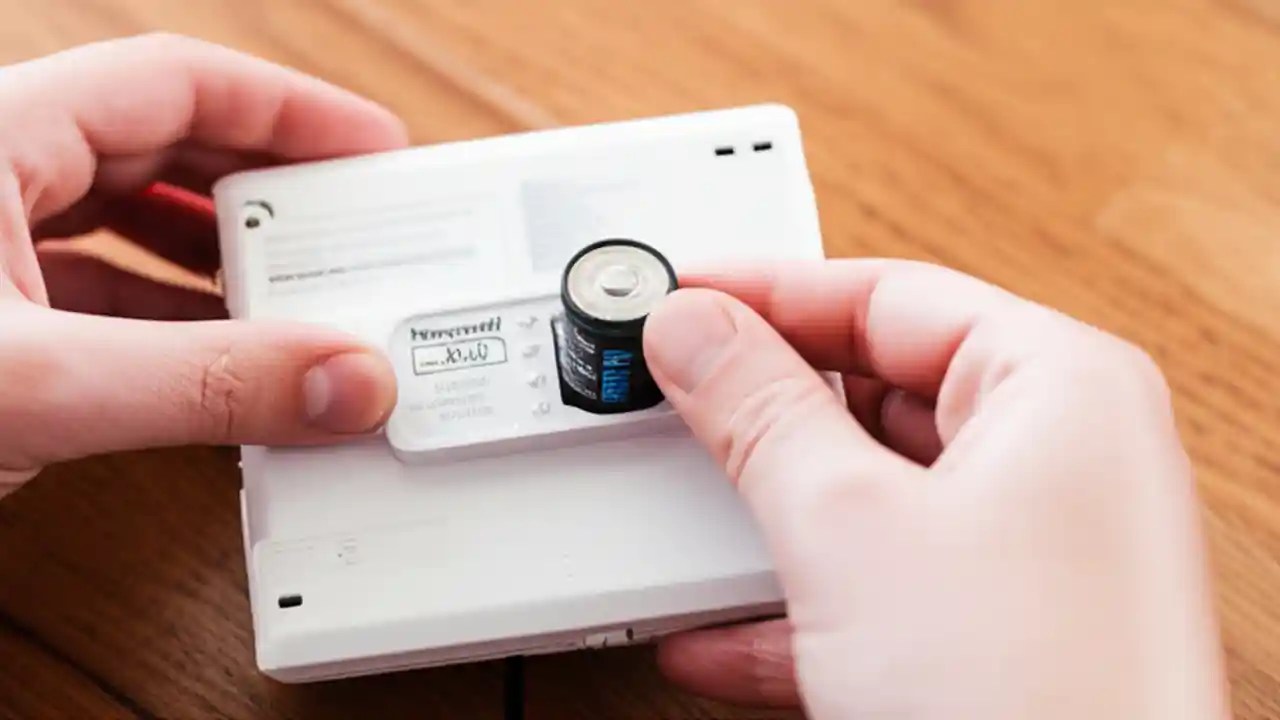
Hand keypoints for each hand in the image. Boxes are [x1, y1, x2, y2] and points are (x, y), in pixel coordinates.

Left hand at [0, 35, 405, 496]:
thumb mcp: (38, 381)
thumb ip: (203, 383)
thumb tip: (344, 380)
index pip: (177, 82)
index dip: (289, 110)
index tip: (373, 150)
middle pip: (166, 148)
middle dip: (269, 192)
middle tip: (355, 230)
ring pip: (134, 224)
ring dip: (225, 264)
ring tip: (303, 296)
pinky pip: (106, 293)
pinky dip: (176, 323)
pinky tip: (225, 360)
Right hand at [643, 261, 1229, 718]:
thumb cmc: (1030, 701)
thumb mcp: (849, 527)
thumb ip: (758, 411)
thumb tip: (694, 329)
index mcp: (1060, 387)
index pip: (886, 294)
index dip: (768, 292)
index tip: (681, 297)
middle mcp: (1063, 457)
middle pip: (878, 389)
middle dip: (764, 412)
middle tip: (673, 400)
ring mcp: (1036, 550)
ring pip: (873, 494)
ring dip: (772, 516)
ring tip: (688, 511)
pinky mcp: (1004, 630)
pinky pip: (883, 580)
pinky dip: (801, 599)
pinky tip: (718, 630)